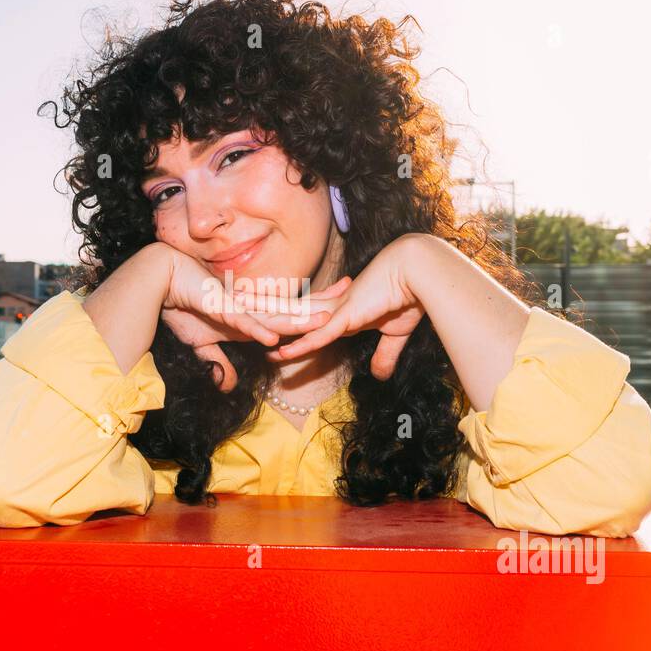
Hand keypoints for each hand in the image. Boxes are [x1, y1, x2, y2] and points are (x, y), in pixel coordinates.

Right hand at [159, 248, 340, 391]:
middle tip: (352, 291)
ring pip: (274, 314)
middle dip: (321, 302)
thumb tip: (227, 383)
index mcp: (251, 317)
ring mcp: (237, 307)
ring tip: (328, 319)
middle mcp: (250, 310)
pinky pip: (241, 322)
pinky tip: (274, 338)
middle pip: (291, 309)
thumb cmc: (181, 307)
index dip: (313, 312)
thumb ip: (217, 362)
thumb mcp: (202, 345)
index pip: (289, 316)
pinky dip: (256, 330)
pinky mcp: (218, 308)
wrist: (160, 282)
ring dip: (300, 318)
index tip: (339, 307)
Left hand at [233, 235, 425, 379]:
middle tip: (230, 306)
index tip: (258, 315)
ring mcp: (336, 312)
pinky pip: (317, 335)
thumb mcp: (394, 334)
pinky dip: (298, 345)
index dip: (280, 314)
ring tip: (238, 324)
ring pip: (294, 321)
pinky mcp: (347, 318)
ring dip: (267, 325)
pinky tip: (278, 352)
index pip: (302, 314)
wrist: (420, 275)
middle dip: (259, 310)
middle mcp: (331, 308)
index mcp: (339, 309)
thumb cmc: (410, 298)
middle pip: (287, 311)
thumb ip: (384, 354)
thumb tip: (380, 375)